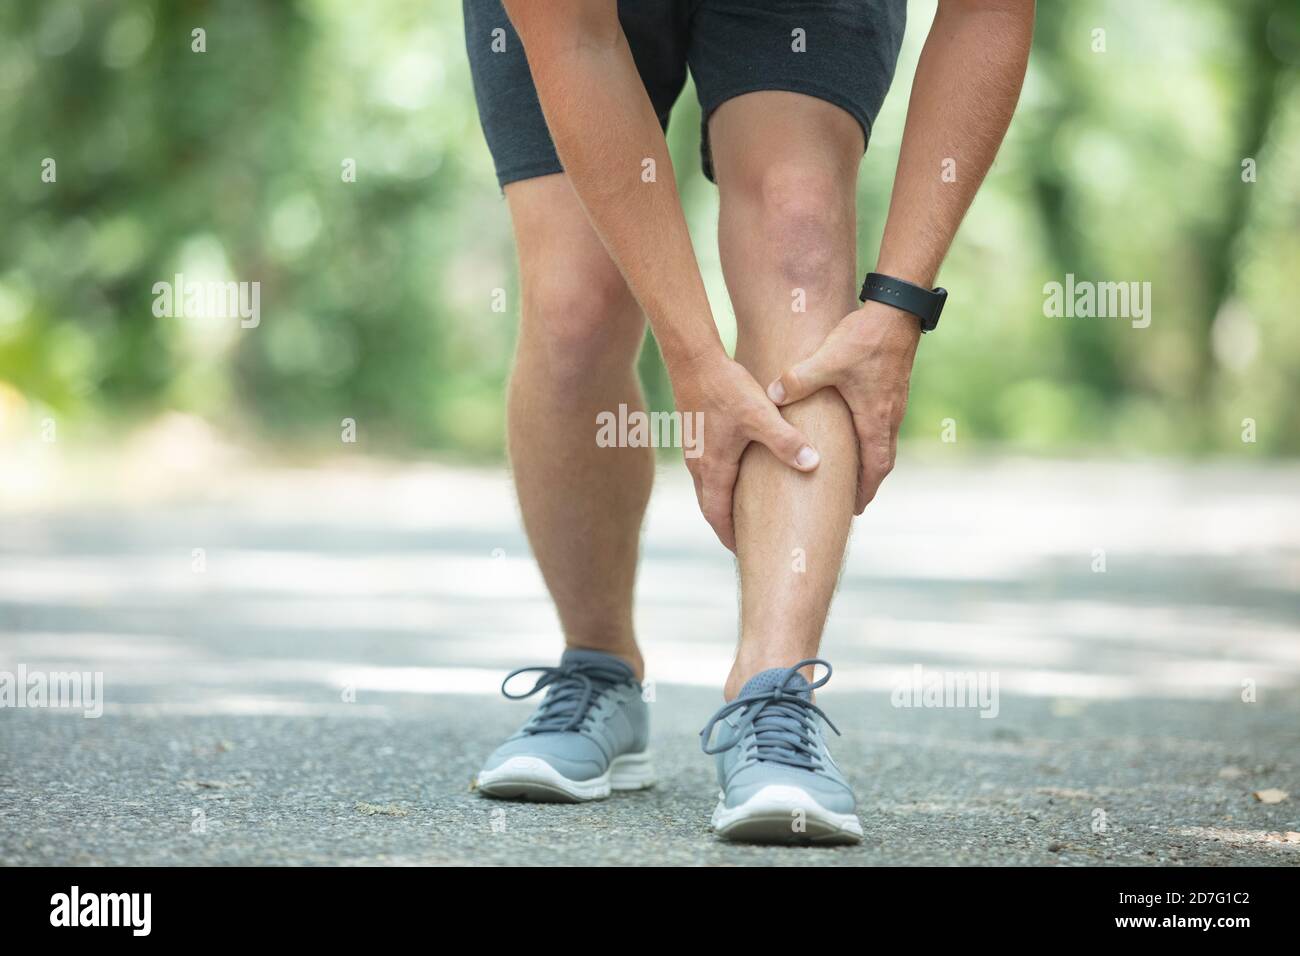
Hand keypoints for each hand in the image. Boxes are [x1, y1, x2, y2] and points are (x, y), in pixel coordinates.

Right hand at [670, 351, 819, 550]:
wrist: (693, 359)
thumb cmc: (726, 388)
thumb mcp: (762, 415)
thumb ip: (787, 441)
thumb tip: (813, 464)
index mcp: (713, 468)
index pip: (718, 516)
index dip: (731, 537)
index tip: (745, 553)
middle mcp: (698, 464)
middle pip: (710, 507)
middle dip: (726, 526)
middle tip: (744, 541)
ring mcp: (693, 449)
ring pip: (706, 488)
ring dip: (721, 503)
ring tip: (741, 513)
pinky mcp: (694, 435)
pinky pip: (705, 469)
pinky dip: (718, 482)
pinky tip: (734, 473)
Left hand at [766, 302, 920, 513]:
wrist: (896, 311)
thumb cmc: (865, 340)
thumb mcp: (826, 361)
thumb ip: (797, 380)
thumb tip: (772, 395)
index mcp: (875, 419)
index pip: (875, 468)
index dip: (864, 490)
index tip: (854, 508)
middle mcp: (889, 416)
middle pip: (884, 461)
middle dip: (868, 483)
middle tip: (853, 500)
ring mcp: (894, 402)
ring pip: (885, 443)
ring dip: (871, 461)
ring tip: (853, 473)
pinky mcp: (893, 388)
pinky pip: (884, 425)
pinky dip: (872, 438)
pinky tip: (856, 432)